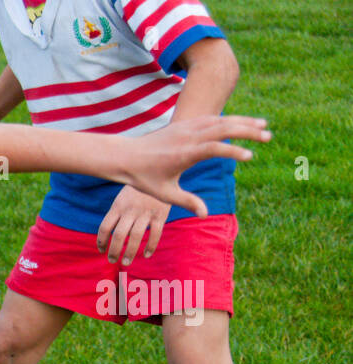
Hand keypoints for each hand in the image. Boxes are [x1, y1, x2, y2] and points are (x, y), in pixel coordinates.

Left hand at [97, 185, 169, 264]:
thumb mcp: (123, 198)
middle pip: (118, 235)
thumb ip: (117, 215)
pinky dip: (150, 246)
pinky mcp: (161, 214)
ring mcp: (146, 212)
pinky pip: (155, 234)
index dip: (101, 241)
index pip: (104, 227)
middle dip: (114, 251)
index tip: (101, 251)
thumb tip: (108, 236)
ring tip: (126, 262)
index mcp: (118, 206)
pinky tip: (147, 255)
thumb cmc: (137, 190)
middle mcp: (130, 210)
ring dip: (130, 252)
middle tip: (112, 261)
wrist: (160, 170)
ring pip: (135, 237)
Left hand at [125, 115, 269, 214]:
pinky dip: (228, 119)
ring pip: (219, 120)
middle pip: (223, 128)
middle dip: (248, 130)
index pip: (215, 148)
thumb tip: (205, 214)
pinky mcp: (183, 125)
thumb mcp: (164, 194)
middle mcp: (187, 137)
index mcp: (184, 154)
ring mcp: (185, 128)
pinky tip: (242, 123)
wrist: (125, 156)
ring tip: (263, 126)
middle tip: (269, 136)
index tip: (250, 157)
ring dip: (242, 121)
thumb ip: (186, 202)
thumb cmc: (143, 178)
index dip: (233, 151)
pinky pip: (210, 118)